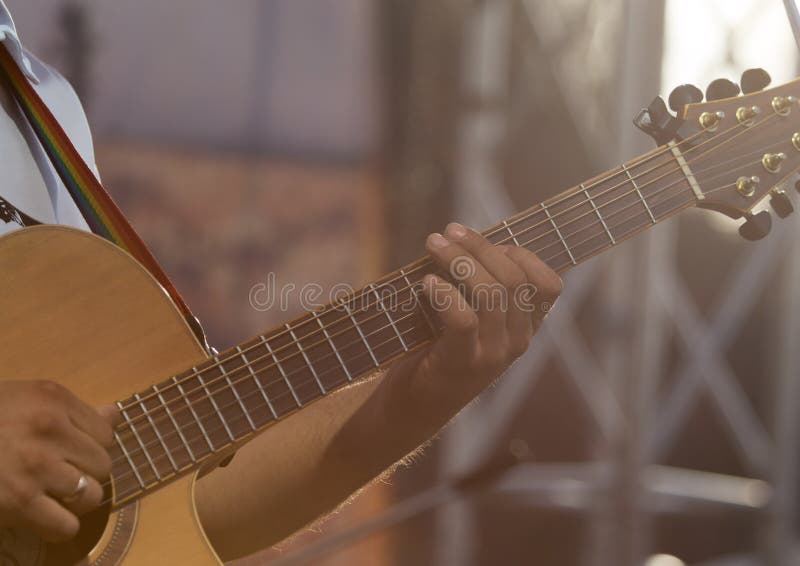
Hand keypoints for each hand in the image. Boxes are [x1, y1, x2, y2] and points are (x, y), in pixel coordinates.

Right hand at [0, 381, 115, 541]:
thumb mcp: (27, 401)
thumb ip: (72, 411)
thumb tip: (115, 414)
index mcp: (53, 398)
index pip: (106, 432)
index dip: (90, 448)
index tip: (71, 453)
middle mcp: (49, 427)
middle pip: (102, 464)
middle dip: (85, 474)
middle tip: (59, 477)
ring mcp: (35, 464)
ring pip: (91, 495)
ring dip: (74, 502)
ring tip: (52, 497)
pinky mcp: (18, 501)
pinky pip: (66, 525)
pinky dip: (59, 527)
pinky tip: (42, 517)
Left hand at [384, 222, 561, 429]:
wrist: (415, 407)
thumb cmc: (438, 350)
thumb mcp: (470, 318)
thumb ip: (477, 286)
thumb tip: (464, 238)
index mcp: (525, 328)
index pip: (549, 285)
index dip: (522, 254)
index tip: (487, 241)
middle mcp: (517, 342)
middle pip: (514, 279)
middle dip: (479, 246)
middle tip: (447, 232)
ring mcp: (493, 355)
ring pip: (491, 293)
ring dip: (458, 259)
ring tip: (433, 245)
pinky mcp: (462, 363)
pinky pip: (463, 318)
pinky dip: (444, 292)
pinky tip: (427, 282)